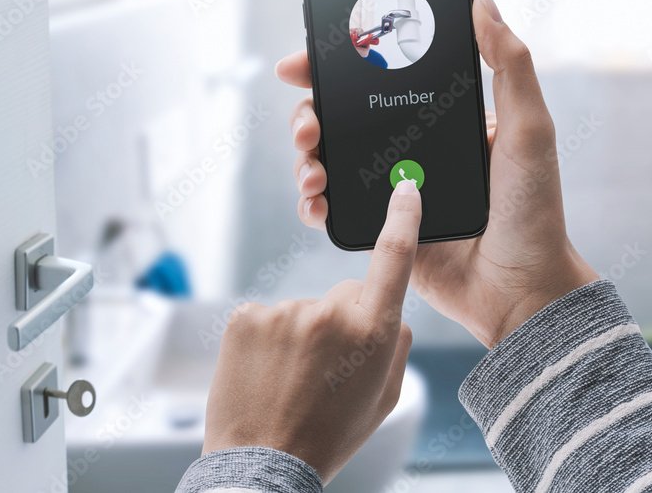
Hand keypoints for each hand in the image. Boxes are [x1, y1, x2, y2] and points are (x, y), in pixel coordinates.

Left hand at [202, 181, 421, 483]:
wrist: (263, 462)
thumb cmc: (328, 435)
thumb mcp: (383, 399)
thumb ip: (395, 348)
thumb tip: (394, 315)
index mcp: (373, 332)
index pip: (393, 259)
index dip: (403, 218)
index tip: (405, 188)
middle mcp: (329, 313)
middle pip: (344, 295)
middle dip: (341, 320)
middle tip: (324, 369)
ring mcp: (284, 311)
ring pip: (304, 310)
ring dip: (301, 335)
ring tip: (290, 380)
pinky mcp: (247, 316)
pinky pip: (268, 316)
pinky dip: (268, 338)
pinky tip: (265, 372)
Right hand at [277, 0, 599, 347]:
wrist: (522, 291)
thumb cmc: (535, 209)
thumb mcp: (529, 129)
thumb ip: (509, 64)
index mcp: (439, 118)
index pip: (379, 79)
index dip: (336, 66)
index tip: (305, 61)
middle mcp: (411, 148)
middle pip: (342, 117)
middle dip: (310, 114)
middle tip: (306, 125)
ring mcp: (392, 189)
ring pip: (330, 160)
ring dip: (307, 158)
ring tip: (310, 169)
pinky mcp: (381, 227)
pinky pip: (336, 209)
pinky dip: (314, 204)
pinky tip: (313, 203)